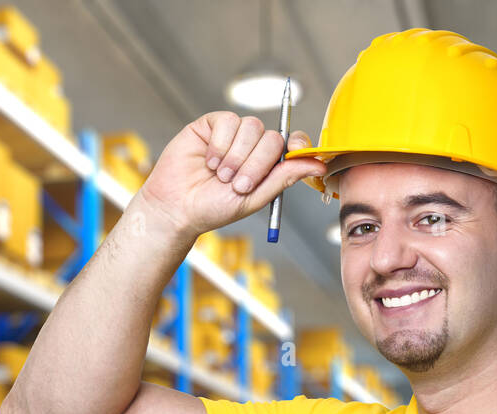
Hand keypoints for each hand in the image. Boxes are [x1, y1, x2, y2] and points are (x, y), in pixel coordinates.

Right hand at [137, 115, 326, 241]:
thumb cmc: (212, 208)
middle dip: (256, 164)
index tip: (296, 152)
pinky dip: (220, 144)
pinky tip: (209, 161)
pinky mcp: (212, 124)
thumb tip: (319, 165)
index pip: (291, 143)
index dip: (298, 145)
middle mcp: (253, 146)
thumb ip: (284, 178)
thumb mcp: (254, 198)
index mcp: (267, 165)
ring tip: (220, 176)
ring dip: (236, 156)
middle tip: (236, 185)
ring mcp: (233, 133)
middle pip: (273, 138)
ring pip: (251, 127)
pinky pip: (228, 121)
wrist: (177, 208)